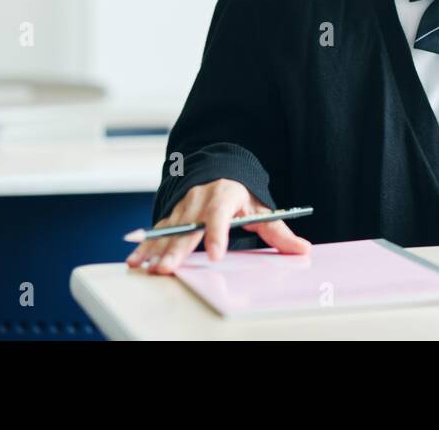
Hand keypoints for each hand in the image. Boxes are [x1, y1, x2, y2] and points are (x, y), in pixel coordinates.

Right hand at [126, 178, 311, 273]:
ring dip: (156, 250)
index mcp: (224, 196)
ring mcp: (182, 207)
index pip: (220, 216)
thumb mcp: (261, 210)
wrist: (216, 170)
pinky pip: (156, 232)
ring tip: (148, 268)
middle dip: (177, 249)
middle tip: (169, 268)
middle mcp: (199, 201)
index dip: (217, 235)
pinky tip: (135, 261)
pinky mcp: (170, 215)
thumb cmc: (241, 194)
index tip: (216, 254)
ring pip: (168, 231)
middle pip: (188, 228)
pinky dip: (145, 247)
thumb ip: (279, 232)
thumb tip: (303, 250)